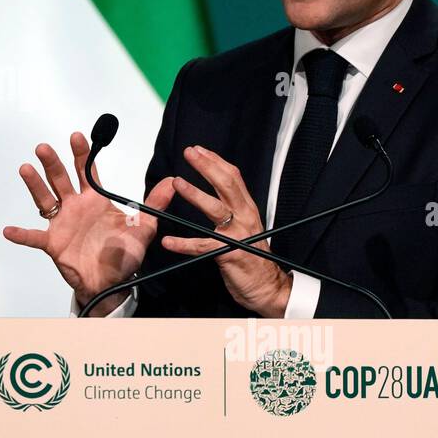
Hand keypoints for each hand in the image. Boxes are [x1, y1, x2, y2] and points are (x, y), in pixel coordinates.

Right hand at [3, 132, 176, 315]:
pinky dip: (22, 235)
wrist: (111, 283)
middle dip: (53, 162)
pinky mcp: (53, 244)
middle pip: (61, 179)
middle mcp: (75, 207)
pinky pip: (34, 238)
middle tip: (44, 148)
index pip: (87, 171)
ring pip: (45, 200)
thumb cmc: (124, 255)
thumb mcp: (143, 228)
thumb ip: (155, 204)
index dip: (82, 153)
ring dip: (35, 185)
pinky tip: (9, 230)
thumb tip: (172, 182)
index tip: (77, 137)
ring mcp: (62, 224)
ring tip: (26, 169)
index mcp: (95, 201)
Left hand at [160, 145, 291, 317]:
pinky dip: (184, 243)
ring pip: (216, 209)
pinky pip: (203, 246)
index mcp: (247, 209)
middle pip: (226, 184)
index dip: (215, 161)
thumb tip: (217, 189)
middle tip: (189, 153)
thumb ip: (233, 208)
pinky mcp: (228, 255)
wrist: (268, 288)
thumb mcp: (246, 226)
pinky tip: (169, 241)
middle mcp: (245, 217)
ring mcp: (237, 235)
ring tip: (177, 183)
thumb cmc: (253, 257)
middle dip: (206, 166)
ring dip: (195, 194)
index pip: (233, 177)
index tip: (199, 150)